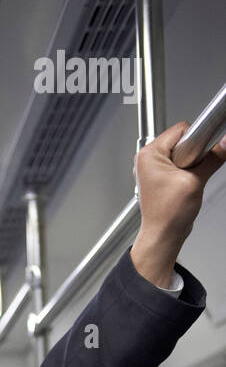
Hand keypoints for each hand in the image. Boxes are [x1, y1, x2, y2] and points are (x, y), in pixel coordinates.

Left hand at [130, 120, 225, 283]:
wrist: (163, 237)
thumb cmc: (167, 216)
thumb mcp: (196, 181)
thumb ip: (213, 158)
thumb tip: (225, 144)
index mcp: (149, 154)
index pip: (181, 129)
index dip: (197, 140)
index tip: (202, 153)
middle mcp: (147, 159)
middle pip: (183, 140)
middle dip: (194, 154)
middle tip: (189, 175)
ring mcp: (153, 169)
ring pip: (183, 153)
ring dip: (192, 165)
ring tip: (185, 183)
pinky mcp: (160, 177)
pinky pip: (180, 165)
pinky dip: (188, 172)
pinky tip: (185, 185)